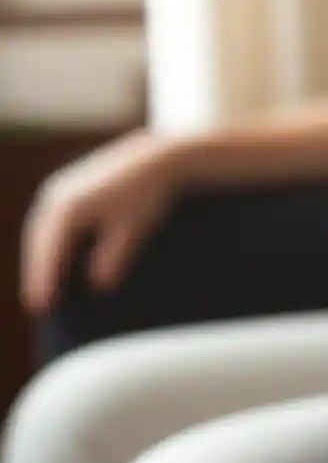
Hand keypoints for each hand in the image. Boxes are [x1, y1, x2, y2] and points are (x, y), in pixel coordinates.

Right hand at [22, 130, 177, 312]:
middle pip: (38, 241)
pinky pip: (51, 221)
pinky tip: (56, 261)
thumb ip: (114, 256)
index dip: (43, 279)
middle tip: (38, 306)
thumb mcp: (133, 228)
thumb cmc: (147, 194)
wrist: (157, 156)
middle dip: (37, 272)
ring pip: (41, 231)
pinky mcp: (67, 188)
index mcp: (69, 206)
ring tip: (42, 289)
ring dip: (40, 258)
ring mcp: (59, 189)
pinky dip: (49, 243)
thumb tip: (99, 285)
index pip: (49, 250)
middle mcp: (56, 195)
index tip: (41, 306)